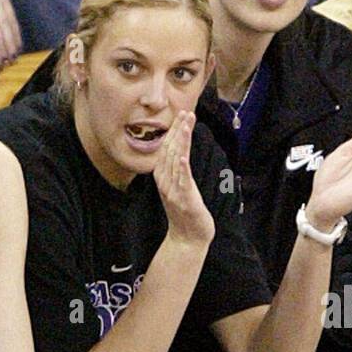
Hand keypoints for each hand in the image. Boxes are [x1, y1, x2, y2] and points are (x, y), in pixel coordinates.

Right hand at [154, 112, 214, 249]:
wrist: (187, 239)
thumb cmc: (185, 213)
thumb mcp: (178, 188)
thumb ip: (177, 171)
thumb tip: (180, 152)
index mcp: (163, 178)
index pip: (166, 149)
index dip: (173, 131)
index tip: (181, 114)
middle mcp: (165, 183)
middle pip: (170, 152)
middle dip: (178, 131)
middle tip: (186, 112)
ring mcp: (173, 191)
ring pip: (175, 162)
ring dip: (180, 142)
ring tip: (185, 125)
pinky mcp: (184, 200)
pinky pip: (182, 181)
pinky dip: (182, 168)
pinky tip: (183, 155)